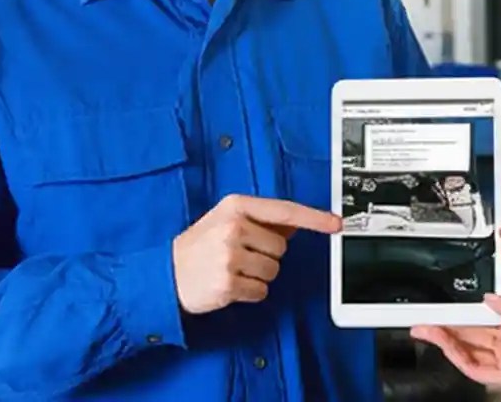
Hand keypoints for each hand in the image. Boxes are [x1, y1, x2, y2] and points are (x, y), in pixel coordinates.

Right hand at [172, 194, 340, 313]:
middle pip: (281, 248)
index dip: (314, 218)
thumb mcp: (226, 221)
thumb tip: (296, 225)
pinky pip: (261, 291)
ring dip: (258, 275)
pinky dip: (250, 292)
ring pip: (274, 271)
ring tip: (232, 270)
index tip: (336, 223)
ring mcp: (230, 255)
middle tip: (239, 256)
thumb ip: (261, 221)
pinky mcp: (228, 283)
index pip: (284, 211)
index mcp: (235, 206)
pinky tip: (229, 285)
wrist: (164, 275)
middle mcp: (233, 227)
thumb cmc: (199, 246)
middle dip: (266, 256)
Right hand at [410, 292, 500, 389]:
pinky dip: (458, 357)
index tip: (437, 311)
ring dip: (444, 342)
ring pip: (465, 355)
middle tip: (420, 322)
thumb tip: (487, 298)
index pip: (475, 323)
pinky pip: (476, 369)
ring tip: (427, 329)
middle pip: (465, 339)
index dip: (453, 318)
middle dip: (441, 330)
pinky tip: (447, 343)